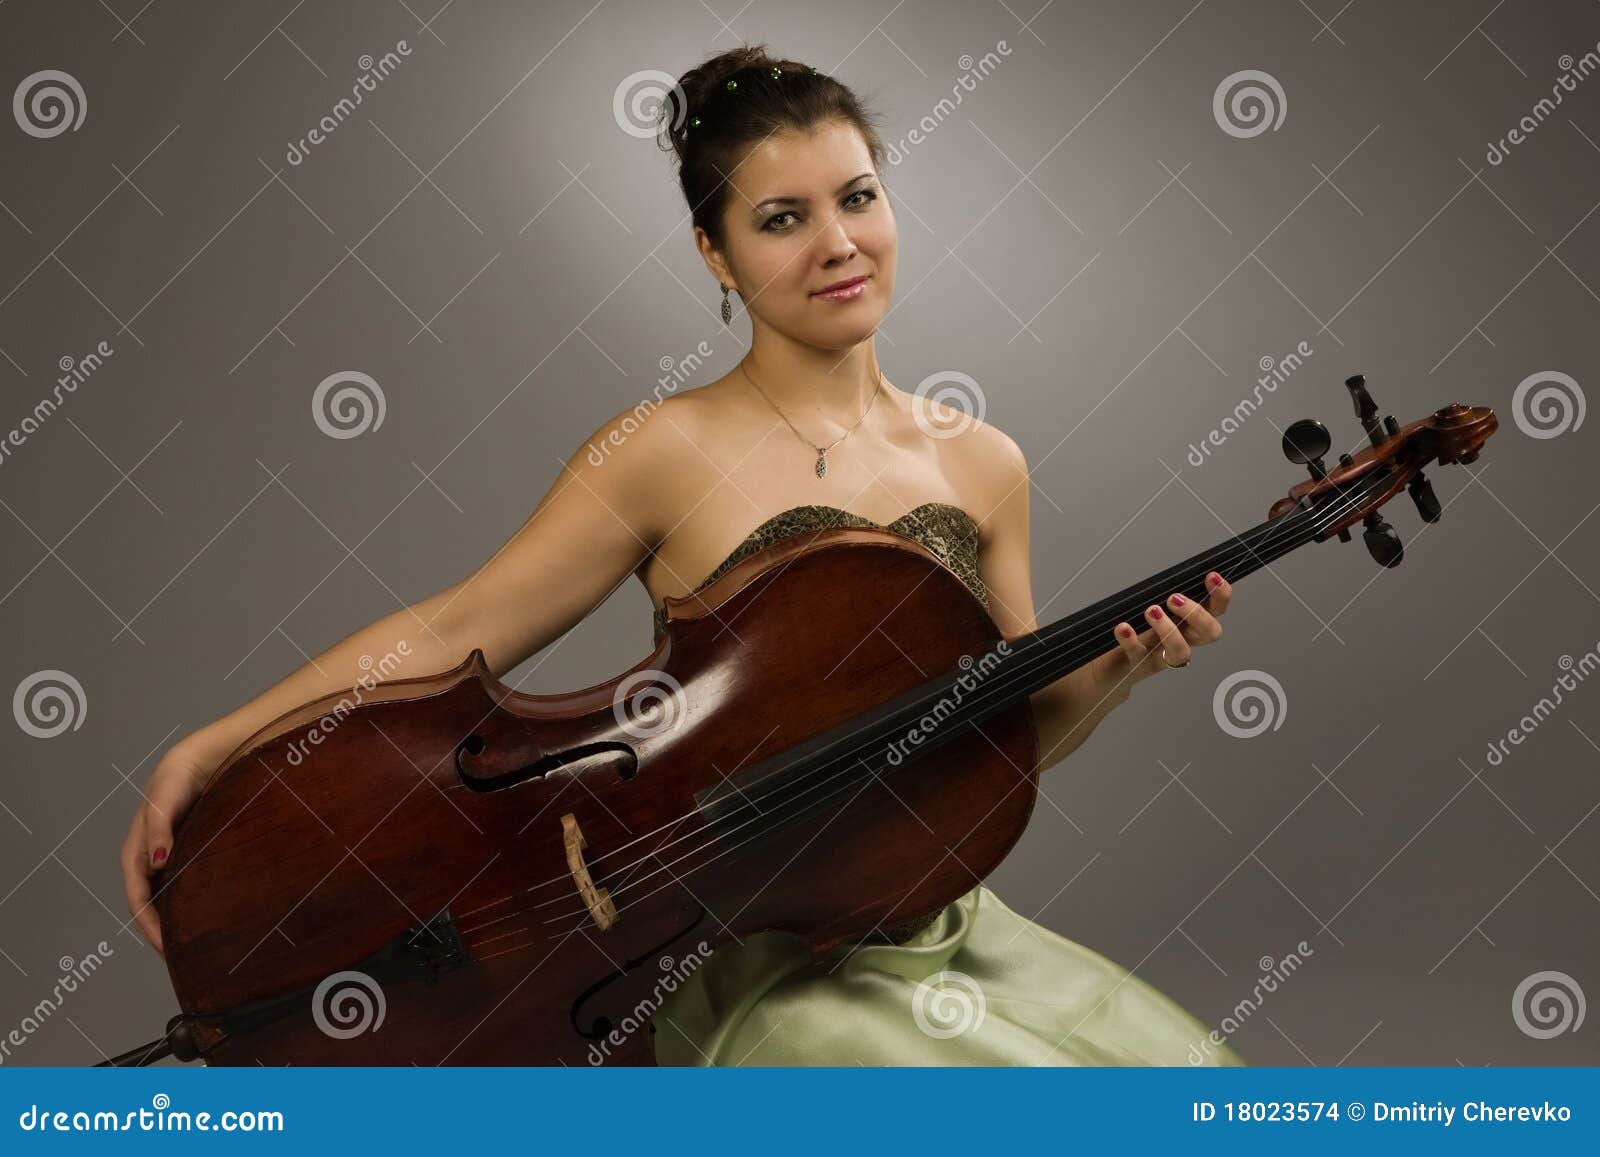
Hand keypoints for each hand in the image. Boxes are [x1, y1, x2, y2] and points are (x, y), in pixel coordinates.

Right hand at [120, 738, 219, 956]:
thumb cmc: (177, 777)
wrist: (203, 758)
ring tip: (200, 945)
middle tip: (186, 959)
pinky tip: (212, 914)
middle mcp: (151, 860)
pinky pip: (188, 885)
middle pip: (152, 906)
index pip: (137, 899)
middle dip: (163, 933)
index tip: (167, 950)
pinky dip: (194, 902)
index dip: (149, 927)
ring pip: (170, 898)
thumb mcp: (164, 800)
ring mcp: (171, 858)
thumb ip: (159, 830)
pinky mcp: (190, 853)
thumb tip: (156, 863)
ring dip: (179, 920)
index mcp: (135, 853)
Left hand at [1090, 571, 1233, 702]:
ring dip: (1169, 629)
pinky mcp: (1139, 665)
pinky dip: (1131, 640)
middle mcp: (1183, 640)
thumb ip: (1163, 593)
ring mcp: (1162, 656)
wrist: (1109, 661)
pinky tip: (1123, 627)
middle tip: (1173, 598)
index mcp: (1189, 622)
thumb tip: (1171, 573)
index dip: (1220, 595)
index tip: (1211, 576)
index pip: (1217, 610)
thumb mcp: (1152, 606)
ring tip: (1151, 611)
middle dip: (1197, 614)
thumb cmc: (1136, 628)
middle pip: (1210, 633)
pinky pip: (1139, 654)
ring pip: (1181, 651)